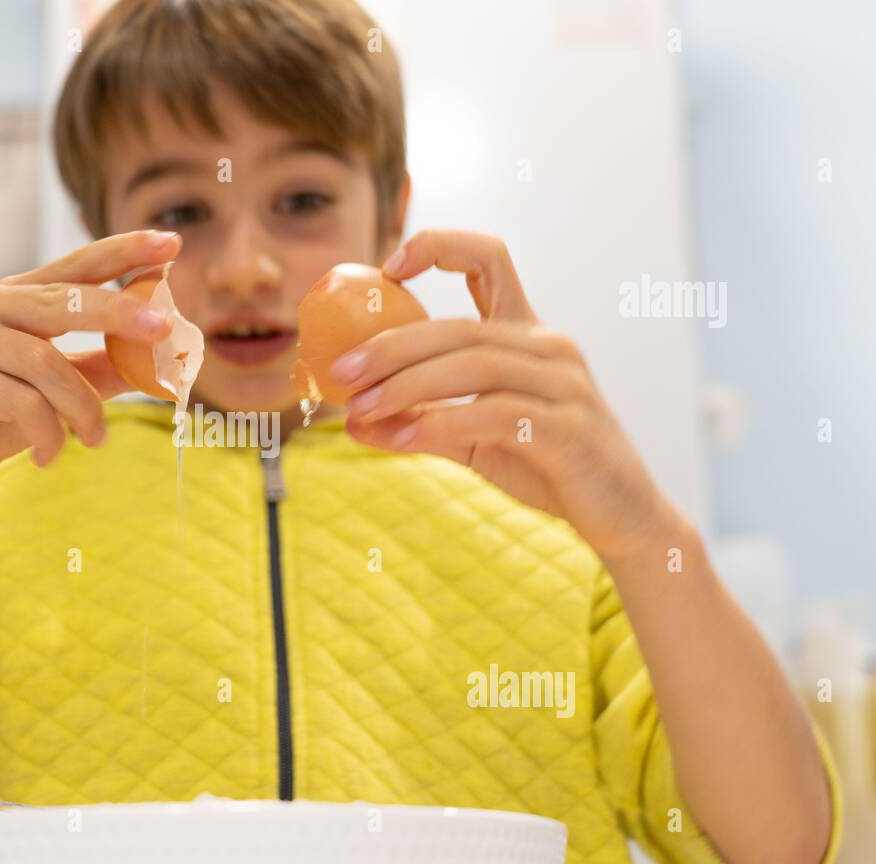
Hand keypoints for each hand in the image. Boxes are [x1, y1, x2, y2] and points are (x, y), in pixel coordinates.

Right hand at [0, 229, 180, 502]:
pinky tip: (49, 456)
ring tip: (94, 440)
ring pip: (47, 362)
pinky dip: (48, 433)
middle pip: (65, 301)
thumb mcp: (58, 393)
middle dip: (119, 313)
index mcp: (11, 297)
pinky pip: (23, 401)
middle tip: (164, 328)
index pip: (74, 267)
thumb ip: (101, 370)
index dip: (122, 253)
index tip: (170, 244)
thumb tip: (161, 358)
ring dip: (83, 407)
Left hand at [337, 229, 678, 561]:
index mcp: (528, 334)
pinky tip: (402, 439)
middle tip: (342, 369)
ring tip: (360, 408)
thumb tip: (352, 421)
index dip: (439, 246)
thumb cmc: (548, 467)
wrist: (621, 515)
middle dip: (392, 345)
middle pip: (460, 326)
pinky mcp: (568, 428)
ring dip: (406, 386)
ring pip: (473, 365)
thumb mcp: (474, 440)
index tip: (389, 267)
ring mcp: (563, 384)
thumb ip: (419, 423)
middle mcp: (548, 347)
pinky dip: (441, 424)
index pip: (489, 259)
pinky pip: (494, 415)